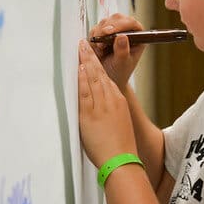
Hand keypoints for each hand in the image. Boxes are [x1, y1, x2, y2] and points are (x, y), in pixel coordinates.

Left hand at [78, 40, 137, 167]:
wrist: (122, 159)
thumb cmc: (120, 145)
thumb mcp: (119, 122)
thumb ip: (109, 111)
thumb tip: (97, 107)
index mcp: (118, 102)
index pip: (106, 78)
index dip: (98, 65)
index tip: (91, 55)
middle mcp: (111, 100)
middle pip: (100, 74)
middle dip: (91, 57)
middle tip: (84, 44)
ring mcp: (101, 107)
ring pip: (93, 79)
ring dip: (86, 63)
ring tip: (80, 50)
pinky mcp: (91, 115)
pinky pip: (86, 93)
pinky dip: (83, 79)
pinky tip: (80, 69)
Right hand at [88, 13, 145, 90]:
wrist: (108, 78)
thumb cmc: (120, 71)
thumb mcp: (122, 64)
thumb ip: (123, 51)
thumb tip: (122, 36)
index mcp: (138, 37)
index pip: (132, 23)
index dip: (121, 24)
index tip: (110, 32)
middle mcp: (127, 31)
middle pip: (117, 18)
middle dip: (107, 27)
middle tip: (102, 39)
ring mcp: (114, 31)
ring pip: (105, 22)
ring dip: (99, 33)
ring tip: (101, 48)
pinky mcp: (103, 33)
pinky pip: (95, 29)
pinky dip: (93, 37)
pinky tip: (97, 48)